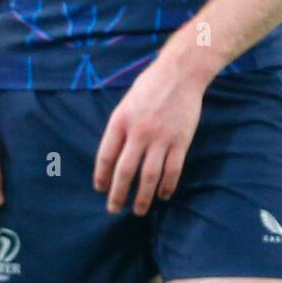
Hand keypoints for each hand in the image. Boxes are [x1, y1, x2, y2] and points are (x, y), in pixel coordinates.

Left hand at [93, 59, 205, 215]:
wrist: (180, 73)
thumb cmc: (150, 85)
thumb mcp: (127, 102)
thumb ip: (120, 127)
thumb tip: (114, 156)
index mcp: (121, 120)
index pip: (106, 156)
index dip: (101, 176)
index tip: (100, 189)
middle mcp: (139, 131)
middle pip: (125, 171)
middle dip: (118, 194)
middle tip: (114, 209)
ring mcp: (161, 138)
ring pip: (149, 176)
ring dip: (143, 197)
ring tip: (139, 210)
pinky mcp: (181, 141)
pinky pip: (172, 171)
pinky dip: (167, 186)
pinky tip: (163, 195)